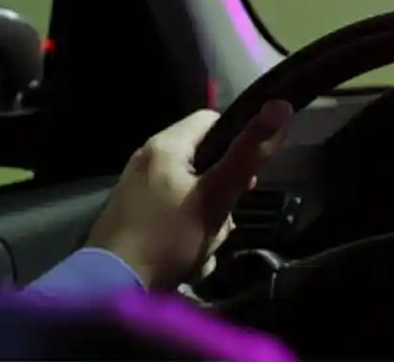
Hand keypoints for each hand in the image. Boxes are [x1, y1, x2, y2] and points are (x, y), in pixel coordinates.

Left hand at [86, 100, 294, 289]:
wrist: (112, 288)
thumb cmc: (169, 237)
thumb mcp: (217, 197)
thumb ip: (249, 154)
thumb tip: (281, 105)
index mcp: (164, 145)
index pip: (213, 120)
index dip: (238, 141)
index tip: (248, 175)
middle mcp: (145, 158)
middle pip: (203, 157)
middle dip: (224, 186)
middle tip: (228, 212)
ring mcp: (135, 187)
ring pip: (191, 187)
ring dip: (208, 211)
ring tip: (208, 237)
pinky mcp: (130, 213)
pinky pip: (172, 207)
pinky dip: (187, 223)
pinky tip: (190, 248)